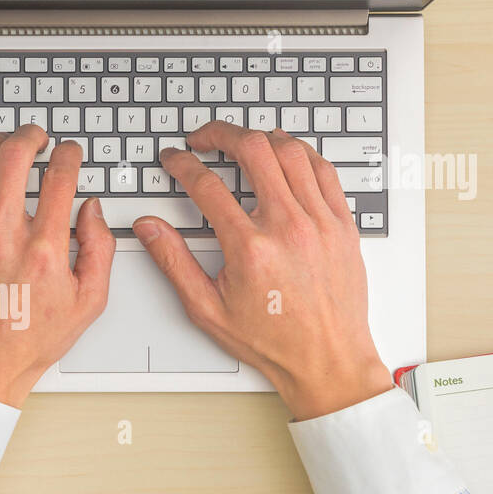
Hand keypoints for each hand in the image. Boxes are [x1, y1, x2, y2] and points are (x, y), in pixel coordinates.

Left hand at [0, 125, 115, 406]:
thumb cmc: (28, 342)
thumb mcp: (87, 303)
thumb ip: (100, 250)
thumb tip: (93, 210)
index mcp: (45, 251)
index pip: (60, 177)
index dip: (69, 154)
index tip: (69, 153)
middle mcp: (2, 238)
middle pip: (14, 157)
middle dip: (30, 136)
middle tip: (36, 136)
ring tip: (3, 143)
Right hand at [134, 123, 391, 420]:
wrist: (327, 360)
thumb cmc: (273, 340)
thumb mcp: (208, 309)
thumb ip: (173, 262)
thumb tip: (149, 228)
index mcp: (250, 248)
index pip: (206, 185)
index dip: (182, 164)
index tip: (173, 159)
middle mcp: (288, 227)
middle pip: (253, 149)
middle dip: (221, 133)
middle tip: (203, 138)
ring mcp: (321, 221)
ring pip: (292, 151)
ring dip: (262, 137)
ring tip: (243, 142)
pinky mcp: (343, 224)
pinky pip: (324, 170)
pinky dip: (301, 154)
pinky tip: (286, 156)